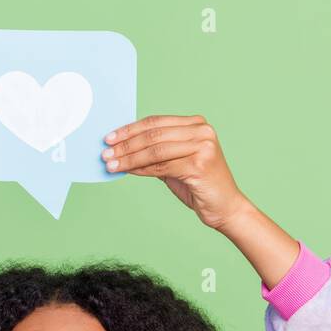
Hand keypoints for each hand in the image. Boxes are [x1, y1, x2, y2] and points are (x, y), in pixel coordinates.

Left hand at [102, 115, 250, 231]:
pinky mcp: (199, 164)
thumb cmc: (199, 186)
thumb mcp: (175, 164)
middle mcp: (201, 131)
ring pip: (155, 149)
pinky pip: (161, 165)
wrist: (225, 208)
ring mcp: (202, 146)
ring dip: (129, 157)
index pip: (155, 122)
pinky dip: (140, 169)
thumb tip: (123, 149)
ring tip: (111, 164)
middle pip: (153, 134)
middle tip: (105, 152)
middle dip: (125, 144)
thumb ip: (155, 153)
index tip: (110, 138)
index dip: (130, 129)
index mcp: (196, 124)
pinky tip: (126, 171)